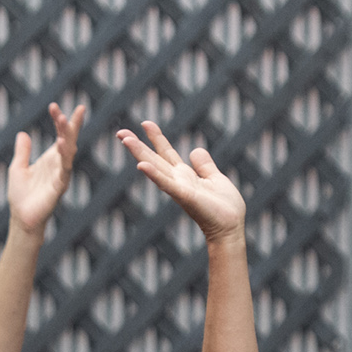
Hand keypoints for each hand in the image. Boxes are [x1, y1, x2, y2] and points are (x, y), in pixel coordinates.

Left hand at [5, 100, 84, 237]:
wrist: (22, 219)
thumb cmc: (21, 196)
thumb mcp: (18, 168)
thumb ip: (22, 152)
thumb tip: (22, 134)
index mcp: (51, 159)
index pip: (61, 136)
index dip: (61, 121)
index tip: (56, 106)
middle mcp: (59, 165)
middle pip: (69, 140)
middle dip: (70, 124)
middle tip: (73, 109)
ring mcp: (61, 176)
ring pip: (69, 152)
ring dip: (67, 136)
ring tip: (64, 120)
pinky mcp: (59, 187)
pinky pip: (64, 169)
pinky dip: (64, 156)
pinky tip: (62, 144)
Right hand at [113, 120, 244, 243]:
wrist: (230, 228)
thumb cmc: (225, 208)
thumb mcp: (215, 178)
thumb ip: (204, 165)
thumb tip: (195, 150)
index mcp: (184, 176)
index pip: (166, 153)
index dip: (156, 138)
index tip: (145, 123)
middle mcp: (177, 181)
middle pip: (154, 159)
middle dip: (137, 145)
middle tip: (120, 132)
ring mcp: (179, 189)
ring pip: (155, 168)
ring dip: (139, 154)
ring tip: (126, 140)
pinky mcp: (185, 197)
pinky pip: (167, 184)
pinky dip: (154, 174)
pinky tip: (141, 165)